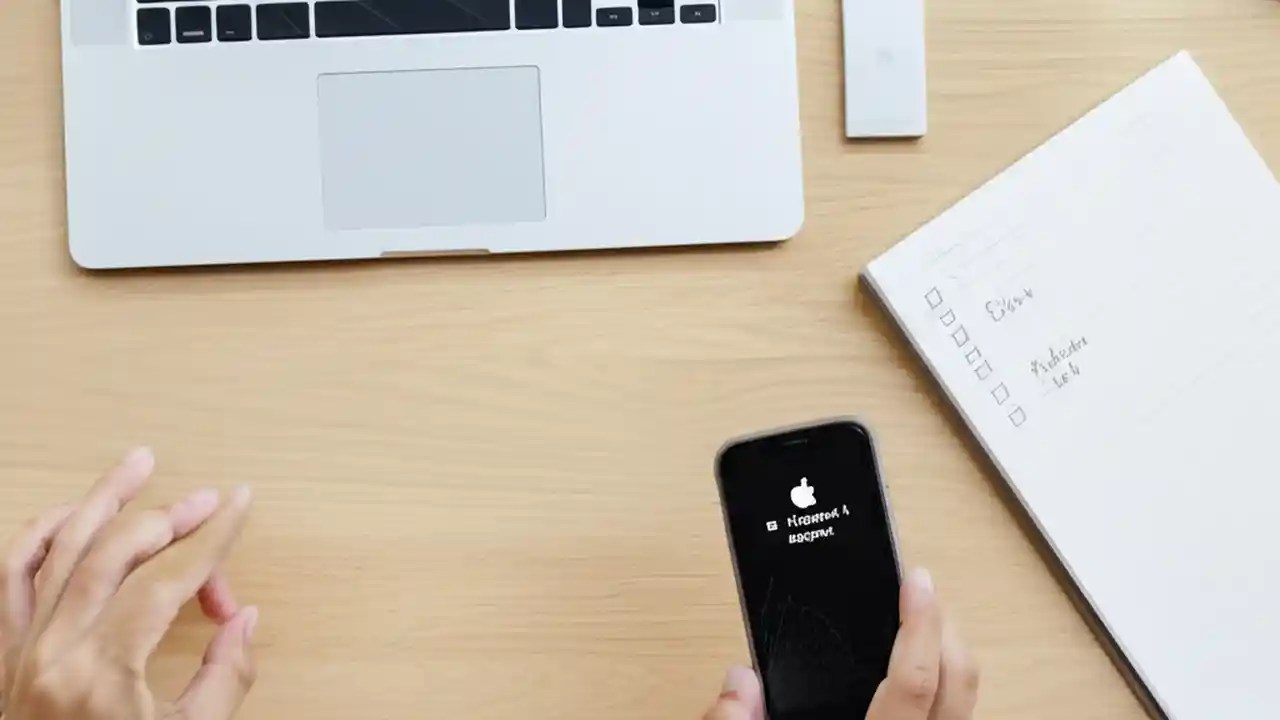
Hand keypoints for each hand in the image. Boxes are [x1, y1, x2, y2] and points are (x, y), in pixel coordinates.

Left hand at [0, 448, 257, 719]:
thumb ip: (224, 679)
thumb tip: (244, 621)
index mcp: (103, 678)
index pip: (167, 581)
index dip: (212, 539)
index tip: (239, 506)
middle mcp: (52, 656)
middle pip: (115, 554)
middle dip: (170, 518)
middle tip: (208, 501)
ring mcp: (18, 653)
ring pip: (56, 549)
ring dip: (100, 499)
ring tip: (134, 464)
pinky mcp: (1, 656)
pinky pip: (8, 577)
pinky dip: (35, 536)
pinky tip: (67, 514)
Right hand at [704, 568, 978, 719]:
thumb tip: (741, 684)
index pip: (916, 686)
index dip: (921, 624)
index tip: (915, 581)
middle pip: (961, 689)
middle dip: (948, 629)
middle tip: (920, 595)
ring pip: (967, 714)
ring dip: (952, 665)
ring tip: (920, 633)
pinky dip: (944, 701)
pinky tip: (914, 691)